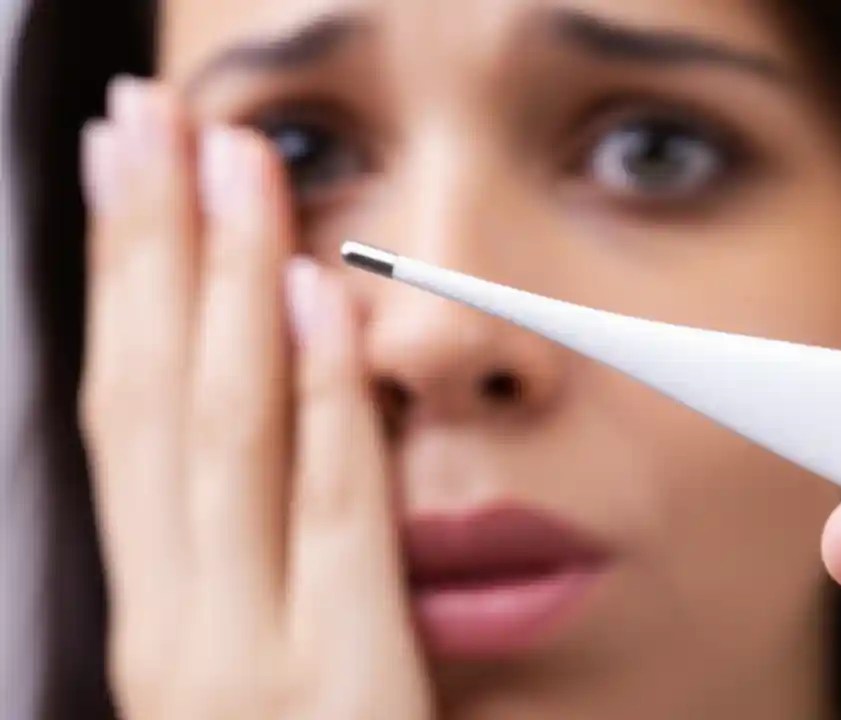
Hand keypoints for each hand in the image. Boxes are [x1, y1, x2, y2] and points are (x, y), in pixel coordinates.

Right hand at [79, 78, 431, 717]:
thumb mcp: (257, 660)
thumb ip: (254, 545)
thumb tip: (273, 389)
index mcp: (156, 616)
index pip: (120, 417)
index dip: (115, 285)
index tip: (121, 171)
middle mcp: (174, 631)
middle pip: (149, 401)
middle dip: (149, 248)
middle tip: (152, 118)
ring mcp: (244, 666)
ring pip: (221, 438)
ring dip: (220, 284)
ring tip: (227, 158)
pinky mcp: (339, 694)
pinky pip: (329, 520)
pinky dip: (317, 404)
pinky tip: (310, 301)